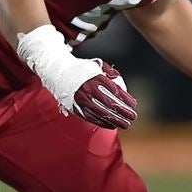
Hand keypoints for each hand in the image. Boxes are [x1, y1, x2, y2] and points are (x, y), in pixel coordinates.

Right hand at [15, 23, 137, 128]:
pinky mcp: (73, 107)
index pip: (115, 91)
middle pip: (109, 104)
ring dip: (114, 120)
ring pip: (100, 113)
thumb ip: (111, 75)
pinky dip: (101, 122)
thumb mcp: (97, 66)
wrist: (57, 70)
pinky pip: (89, 117)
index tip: (134, 104)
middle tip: (133, 117)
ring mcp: (79, 99)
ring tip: (125, 124)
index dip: (126, 99)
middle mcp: (87, 90)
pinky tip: (111, 125)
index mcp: (95, 78)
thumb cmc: (82, 68)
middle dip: (123, 112)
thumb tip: (124, 88)